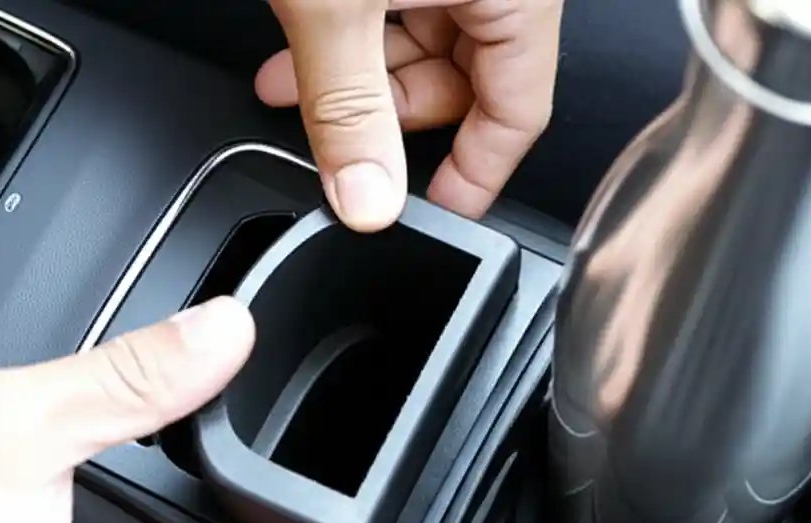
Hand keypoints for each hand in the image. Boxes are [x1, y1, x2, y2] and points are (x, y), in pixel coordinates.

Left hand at [257, 0, 563, 230]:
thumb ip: (348, 107)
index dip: (477, 175)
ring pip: (427, 42)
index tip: (439, 213)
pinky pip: (404, 1)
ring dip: (356, 75)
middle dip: (388, 117)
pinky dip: (352, 31)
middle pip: (467, 81)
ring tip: (290, 87)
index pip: (519, 112)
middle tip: (340, 144)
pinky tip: (299, 49)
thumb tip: (368, 197)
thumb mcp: (334, 6)